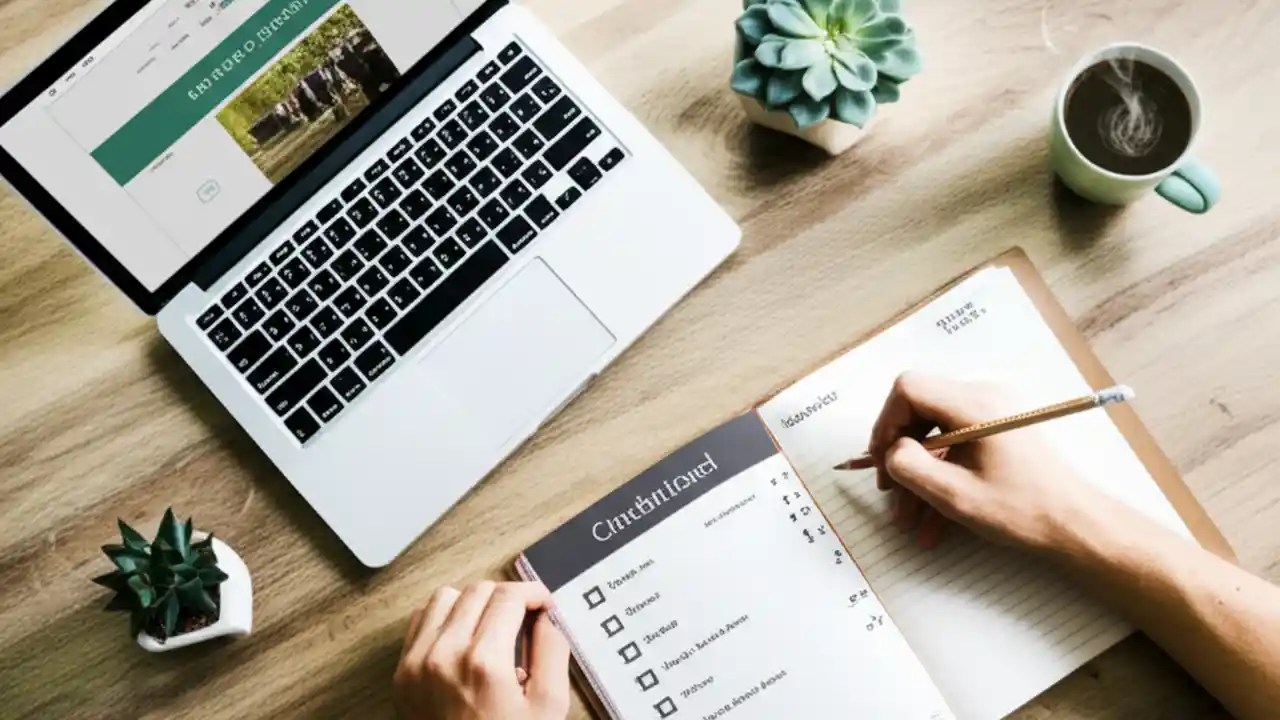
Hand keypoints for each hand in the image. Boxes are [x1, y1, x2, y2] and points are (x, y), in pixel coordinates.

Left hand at [394, 581, 570, 719]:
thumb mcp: (548, 707)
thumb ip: (553, 652)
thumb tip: (546, 619)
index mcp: (484, 662)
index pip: (508, 596)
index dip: (533, 593)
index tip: (542, 603)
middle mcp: (445, 654)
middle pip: (479, 590)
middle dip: (507, 597)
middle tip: (523, 617)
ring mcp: (418, 662)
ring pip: (446, 597)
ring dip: (473, 602)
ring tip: (492, 626)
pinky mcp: (403, 672)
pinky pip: (422, 620)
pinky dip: (444, 618)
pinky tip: (463, 636)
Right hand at [867, 372, 1121, 554]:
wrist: (1076, 525)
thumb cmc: (1021, 510)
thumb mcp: (954, 495)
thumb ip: (909, 466)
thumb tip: (892, 451)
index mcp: (974, 405)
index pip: (908, 389)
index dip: (886, 423)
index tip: (881, 461)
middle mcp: (984, 397)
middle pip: (920, 409)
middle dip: (899, 452)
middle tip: (889, 489)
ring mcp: (994, 413)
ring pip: (936, 433)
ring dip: (919, 474)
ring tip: (909, 519)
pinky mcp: (1000, 431)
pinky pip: (957, 446)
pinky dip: (942, 476)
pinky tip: (933, 521)